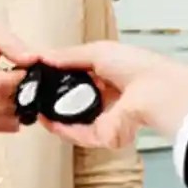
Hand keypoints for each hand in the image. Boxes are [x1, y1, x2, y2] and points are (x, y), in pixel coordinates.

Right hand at [0, 24, 38, 132]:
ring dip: (20, 107)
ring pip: (5, 120)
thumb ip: (12, 45)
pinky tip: (10, 101)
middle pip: (3, 105)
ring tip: (17, 88)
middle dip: (23, 94)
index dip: (21, 81)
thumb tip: (33, 59)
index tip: (27, 71)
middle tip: (26, 80)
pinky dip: (12, 116)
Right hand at [36, 41, 187, 147]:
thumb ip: (68, 56)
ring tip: (34, 106)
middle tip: (32, 93)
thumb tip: (44, 57)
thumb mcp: (97, 52)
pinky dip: (60, 129)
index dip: (59, 77)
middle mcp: (108, 99)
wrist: (155, 91)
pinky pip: (77, 135)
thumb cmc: (138, 67)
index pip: (79, 78)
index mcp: (110, 76)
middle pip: (74, 102)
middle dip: (53, 98)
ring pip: (73, 121)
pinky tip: (45, 119)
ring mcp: (106, 119)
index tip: (39, 74)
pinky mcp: (104, 136)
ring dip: (53, 116)